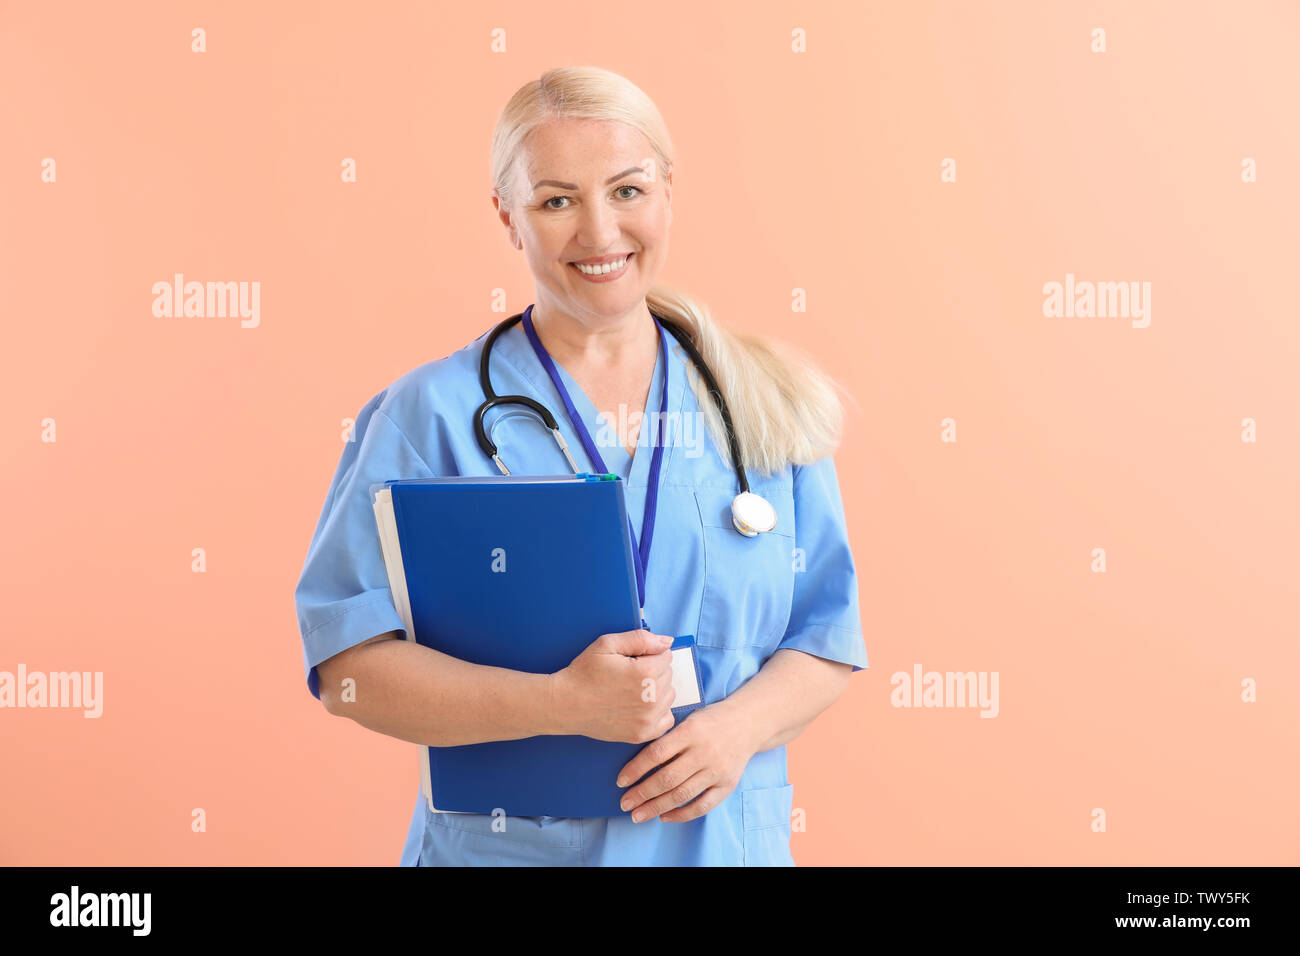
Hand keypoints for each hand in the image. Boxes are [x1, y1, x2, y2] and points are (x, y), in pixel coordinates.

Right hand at [548, 630, 676, 742]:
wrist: (565, 705)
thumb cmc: (584, 673)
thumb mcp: (607, 644)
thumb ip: (641, 639)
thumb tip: (667, 642)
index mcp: (646, 673)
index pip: (666, 656)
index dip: (648, 654)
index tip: (631, 660)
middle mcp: (652, 698)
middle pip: (668, 675)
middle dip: (653, 671)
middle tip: (627, 675)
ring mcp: (648, 719)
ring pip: (669, 696)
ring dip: (656, 690)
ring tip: (631, 690)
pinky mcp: (642, 734)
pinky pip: (667, 719)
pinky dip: (658, 712)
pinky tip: (640, 706)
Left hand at [615, 702, 756, 822]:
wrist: (748, 723)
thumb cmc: (710, 720)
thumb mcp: (688, 719)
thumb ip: (668, 740)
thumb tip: (639, 766)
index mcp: (691, 731)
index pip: (656, 753)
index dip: (636, 769)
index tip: (620, 781)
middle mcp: (704, 752)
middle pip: (667, 778)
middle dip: (641, 794)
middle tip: (624, 804)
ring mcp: (717, 770)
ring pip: (681, 794)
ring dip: (656, 807)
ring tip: (637, 815)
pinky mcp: (727, 784)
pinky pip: (702, 806)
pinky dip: (682, 814)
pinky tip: (664, 817)